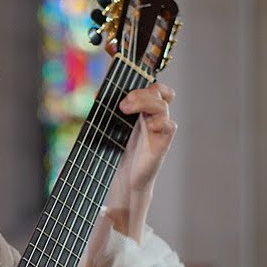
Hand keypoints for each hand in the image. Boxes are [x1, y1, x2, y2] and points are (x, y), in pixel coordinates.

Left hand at [105, 83, 176, 239]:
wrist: (126, 180)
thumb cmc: (119, 155)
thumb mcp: (111, 130)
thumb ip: (107, 113)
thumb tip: (96, 96)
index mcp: (143, 112)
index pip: (154, 89)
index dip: (145, 86)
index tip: (125, 94)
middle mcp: (153, 118)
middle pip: (157, 93)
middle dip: (139, 94)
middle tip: (122, 106)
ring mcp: (159, 130)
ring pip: (162, 106)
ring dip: (145, 103)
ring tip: (126, 111)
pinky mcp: (161, 143)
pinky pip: (170, 126)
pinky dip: (161, 122)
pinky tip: (149, 126)